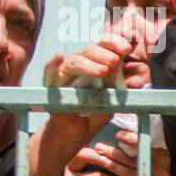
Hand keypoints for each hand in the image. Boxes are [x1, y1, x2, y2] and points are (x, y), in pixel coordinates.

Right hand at [42, 33, 132, 148]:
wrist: (77, 132)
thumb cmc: (94, 112)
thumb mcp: (111, 96)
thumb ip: (116, 80)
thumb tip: (120, 61)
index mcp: (93, 63)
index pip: (102, 46)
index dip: (113, 43)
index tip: (126, 47)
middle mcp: (78, 65)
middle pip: (89, 51)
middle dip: (104, 53)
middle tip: (115, 60)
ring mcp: (63, 74)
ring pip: (74, 62)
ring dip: (89, 64)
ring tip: (103, 71)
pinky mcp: (51, 86)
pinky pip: (49, 73)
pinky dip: (53, 64)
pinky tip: (58, 56)